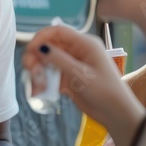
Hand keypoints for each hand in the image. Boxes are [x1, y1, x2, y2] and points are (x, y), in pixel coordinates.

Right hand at [23, 25, 145, 145]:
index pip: (58, 31)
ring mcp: (71, 65)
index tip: (30, 50)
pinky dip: (43, 81)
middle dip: (37, 57)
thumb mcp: (80, 74)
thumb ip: (59, 59)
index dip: (41, 37)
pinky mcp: (68, 78)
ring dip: (38, 71)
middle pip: (49, 46)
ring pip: (47, 61)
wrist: (115, 113)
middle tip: (30, 70)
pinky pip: (50, 75)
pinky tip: (40, 91)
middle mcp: (76, 51)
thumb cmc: (104, 91)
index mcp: (84, 44)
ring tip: (37, 86)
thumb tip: (39, 47)